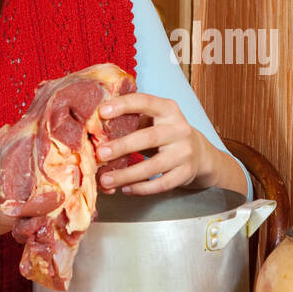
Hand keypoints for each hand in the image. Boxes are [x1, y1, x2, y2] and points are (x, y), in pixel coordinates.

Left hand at [95, 93, 213, 195]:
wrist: (198, 152)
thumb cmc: (164, 133)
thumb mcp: (153, 120)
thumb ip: (130, 121)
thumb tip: (94, 131)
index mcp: (168, 109)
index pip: (145, 102)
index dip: (124, 105)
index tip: (102, 112)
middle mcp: (179, 129)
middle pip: (149, 138)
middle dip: (122, 146)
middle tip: (100, 154)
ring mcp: (184, 152)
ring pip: (154, 166)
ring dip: (127, 174)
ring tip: (105, 180)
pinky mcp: (186, 172)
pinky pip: (162, 184)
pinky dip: (142, 188)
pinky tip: (126, 189)